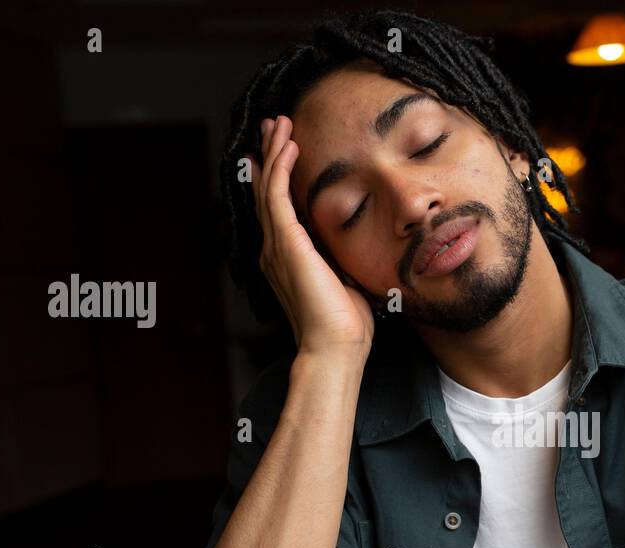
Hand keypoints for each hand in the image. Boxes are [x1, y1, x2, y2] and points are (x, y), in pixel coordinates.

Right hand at [247, 115, 374, 359]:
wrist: (337, 346)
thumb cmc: (346, 324)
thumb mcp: (346, 280)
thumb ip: (342, 258)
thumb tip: (357, 244)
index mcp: (288, 258)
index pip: (277, 208)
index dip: (276, 177)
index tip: (281, 150)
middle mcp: (275, 249)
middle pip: (266, 191)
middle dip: (270, 155)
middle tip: (273, 125)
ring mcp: (277, 246)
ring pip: (268, 187)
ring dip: (274, 152)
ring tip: (279, 124)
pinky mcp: (286, 243)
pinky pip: (277, 195)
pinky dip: (280, 167)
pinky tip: (288, 146)